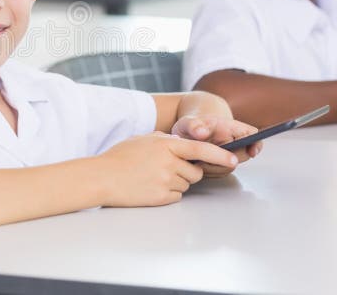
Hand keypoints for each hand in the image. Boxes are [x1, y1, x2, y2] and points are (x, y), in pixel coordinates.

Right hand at [97, 131, 238, 206]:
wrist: (102, 177)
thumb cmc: (119, 157)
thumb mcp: (142, 139)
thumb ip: (164, 139)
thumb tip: (181, 142)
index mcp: (166, 145)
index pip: (201, 149)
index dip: (220, 154)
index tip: (234, 159)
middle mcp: (169, 163)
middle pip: (195, 172)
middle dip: (188, 171)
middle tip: (167, 169)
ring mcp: (166, 181)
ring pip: (186, 185)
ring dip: (176, 182)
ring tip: (153, 178)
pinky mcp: (162, 198)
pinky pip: (176, 196)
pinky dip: (168, 193)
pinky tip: (150, 187)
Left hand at [172, 115, 261, 175]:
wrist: (186, 136)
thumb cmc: (190, 127)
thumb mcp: (187, 123)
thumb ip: (193, 126)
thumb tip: (202, 133)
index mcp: (230, 127)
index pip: (252, 134)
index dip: (256, 144)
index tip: (252, 152)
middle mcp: (234, 142)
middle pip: (242, 155)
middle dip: (224, 160)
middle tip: (204, 160)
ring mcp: (229, 155)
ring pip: (230, 167)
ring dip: (214, 168)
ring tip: (196, 162)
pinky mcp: (222, 166)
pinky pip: (220, 173)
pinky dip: (209, 172)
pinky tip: (197, 166)